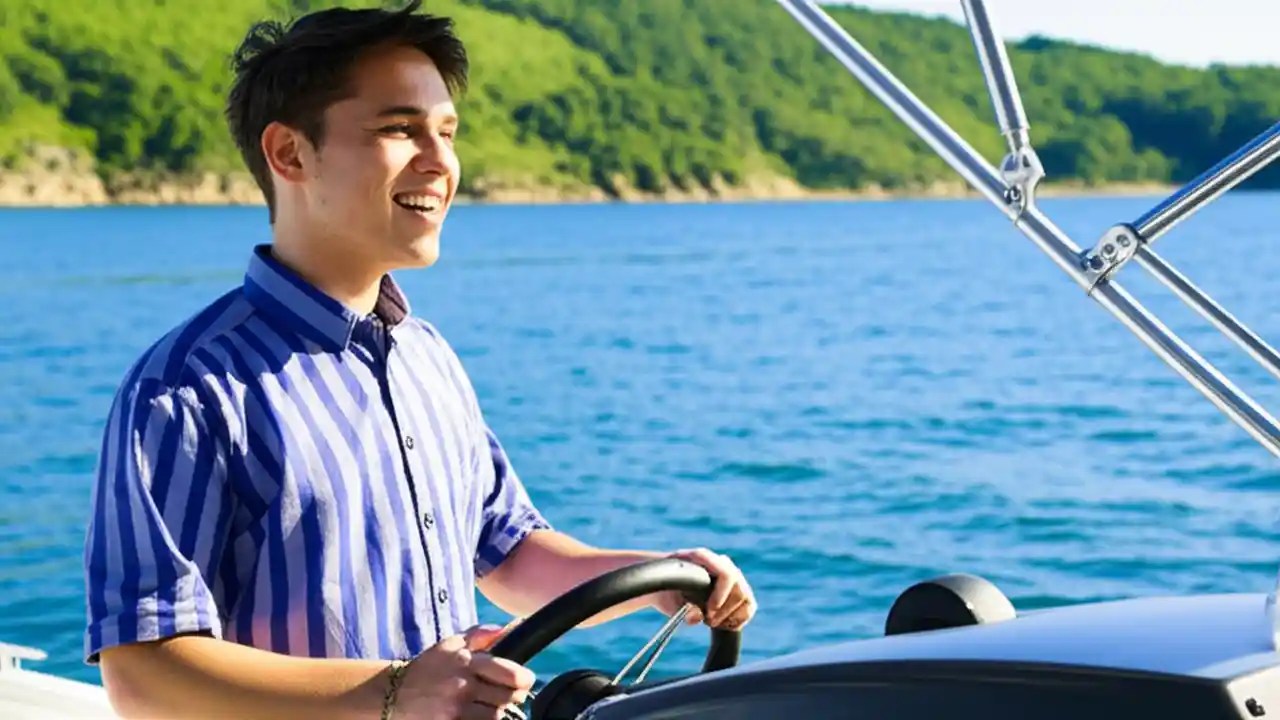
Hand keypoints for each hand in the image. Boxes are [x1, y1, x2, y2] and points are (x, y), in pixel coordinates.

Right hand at [395, 625, 533, 719]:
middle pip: (508, 698)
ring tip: (490, 705)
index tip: (523, 680)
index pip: (511, 674)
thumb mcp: (451, 644)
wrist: (394, 694)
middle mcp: (464, 685)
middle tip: (508, 695)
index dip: (524, 679)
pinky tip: (477, 715)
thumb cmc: (427, 668)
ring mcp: (456, 709)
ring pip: (496, 716)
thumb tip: (509, 627)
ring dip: (497, 712)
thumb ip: (481, 634)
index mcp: (467, 661)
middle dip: (512, 696)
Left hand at [655, 548, 756, 630]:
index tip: (709, 612)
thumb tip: (697, 617)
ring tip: (713, 622)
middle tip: (709, 621)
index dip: (720, 595)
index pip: (725, 573)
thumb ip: (682, 609)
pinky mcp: (738, 589)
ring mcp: (732, 575)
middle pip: (738, 587)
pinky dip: (739, 619)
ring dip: (731, 615)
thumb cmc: (666, 589)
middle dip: (724, 610)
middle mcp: (721, 563)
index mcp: (702, 558)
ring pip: (745, 596)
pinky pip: (749, 605)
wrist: (667, 585)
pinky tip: (723, 623)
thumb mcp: (668, 599)